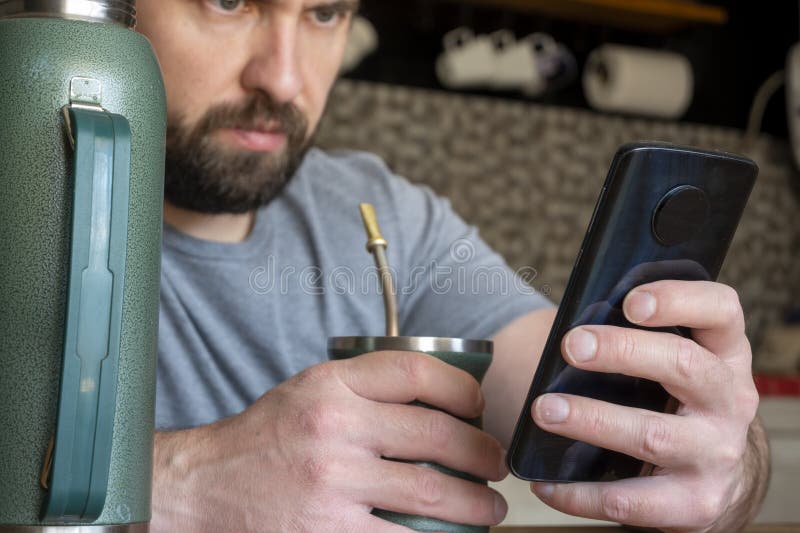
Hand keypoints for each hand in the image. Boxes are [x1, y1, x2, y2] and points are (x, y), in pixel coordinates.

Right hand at [152, 351, 507, 531]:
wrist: (204, 487)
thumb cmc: (266, 437)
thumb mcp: (309, 390)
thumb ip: (364, 386)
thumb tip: (438, 398)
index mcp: (330, 384)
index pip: (416, 372)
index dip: (464, 389)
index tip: (478, 406)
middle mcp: (334, 426)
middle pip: (438, 436)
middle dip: (483, 455)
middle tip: (496, 466)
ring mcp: (332, 482)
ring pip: (432, 494)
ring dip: (475, 506)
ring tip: (488, 509)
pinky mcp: (329, 532)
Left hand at [529, 280, 762, 531]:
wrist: (717, 475)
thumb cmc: (676, 398)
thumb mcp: (675, 362)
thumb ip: (639, 339)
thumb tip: (572, 330)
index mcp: (724, 353)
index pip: (720, 310)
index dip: (679, 299)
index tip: (630, 301)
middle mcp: (729, 400)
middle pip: (683, 365)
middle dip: (621, 352)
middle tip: (571, 346)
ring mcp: (715, 454)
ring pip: (653, 434)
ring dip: (592, 420)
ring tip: (544, 410)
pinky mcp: (694, 503)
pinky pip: (632, 500)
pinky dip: (581, 493)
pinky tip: (545, 483)